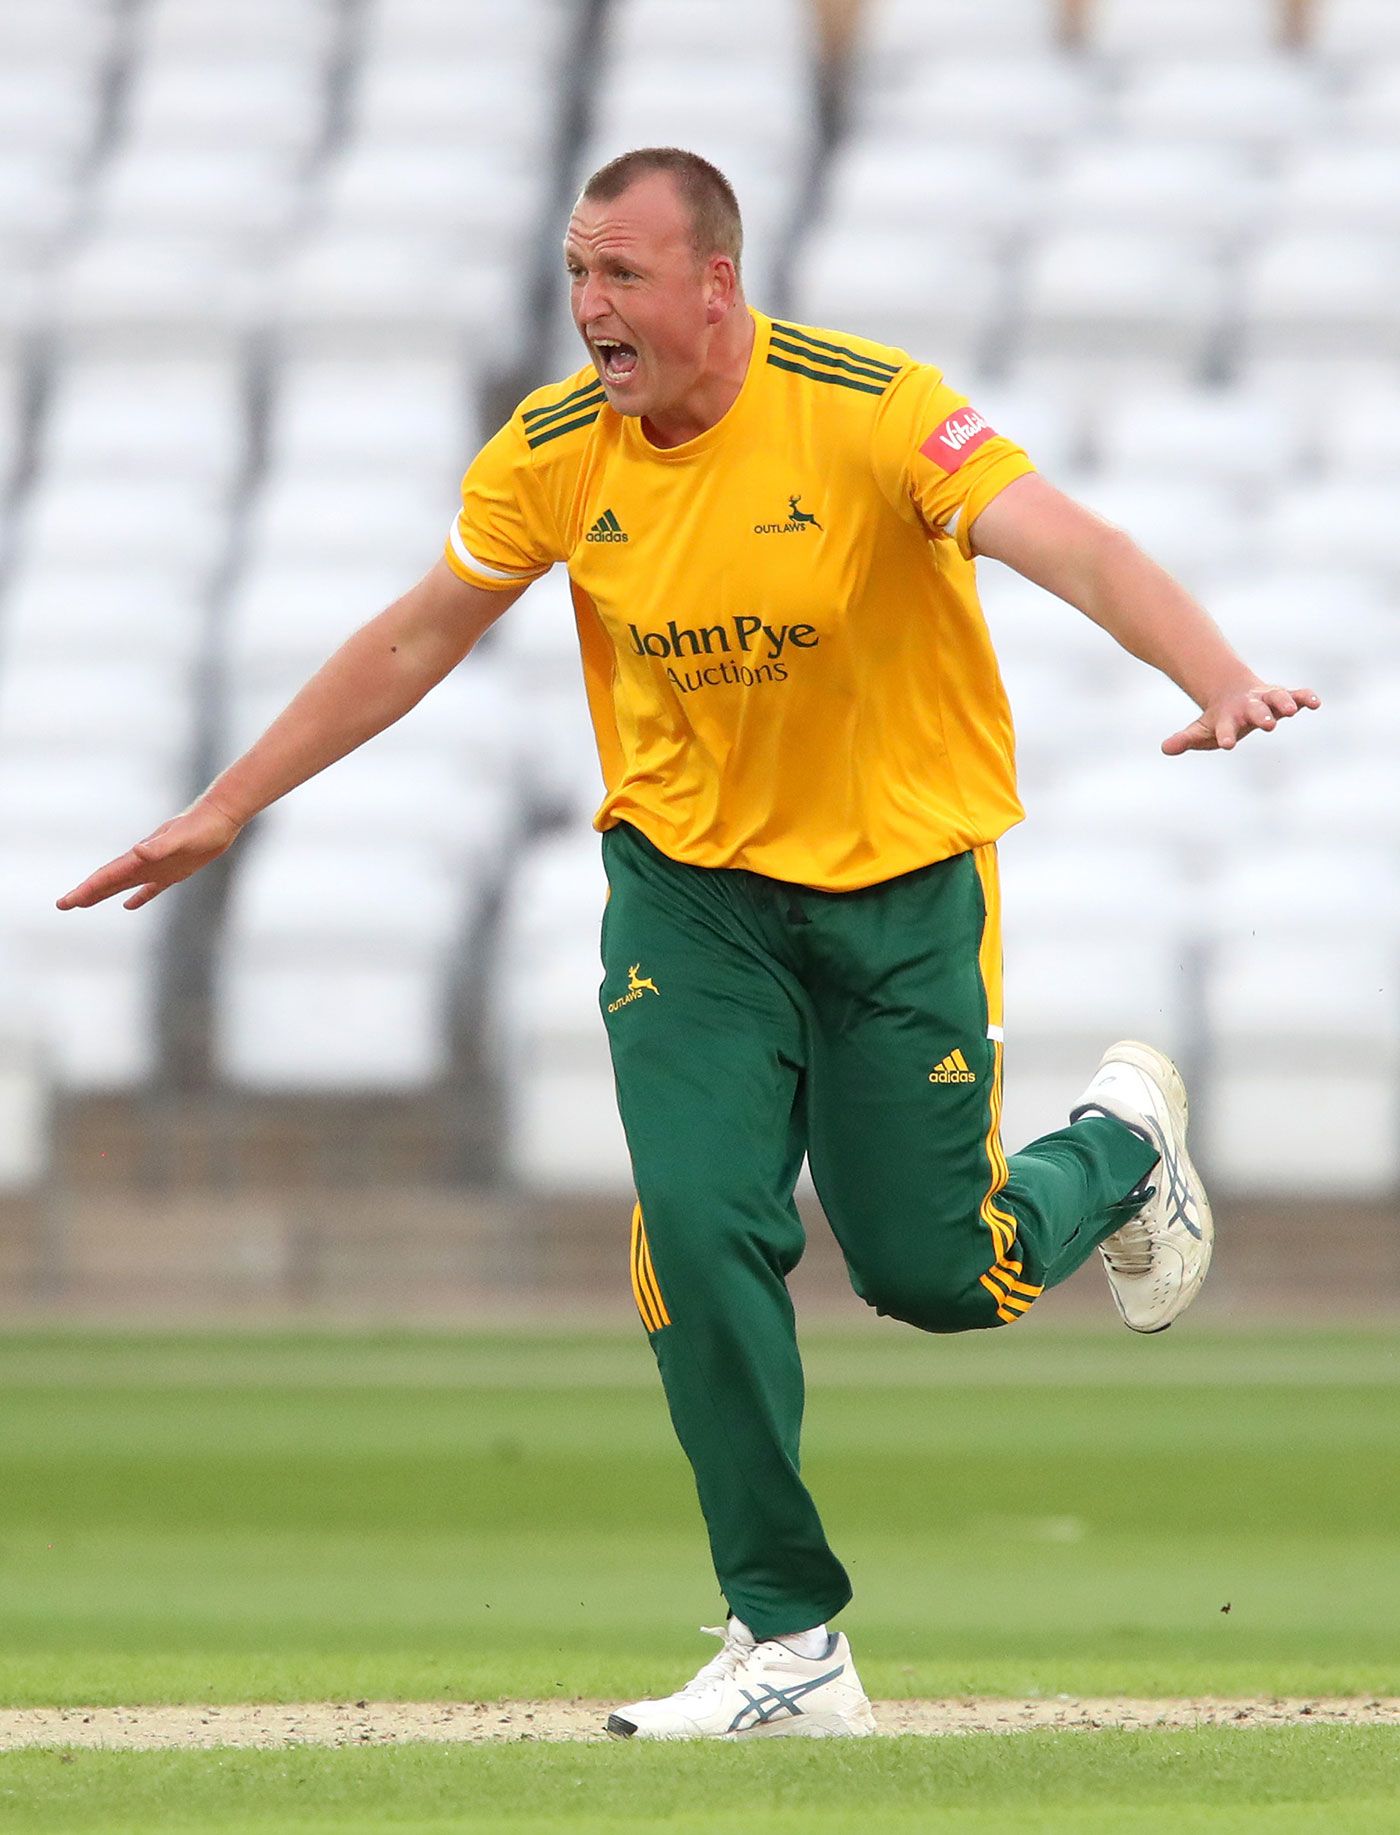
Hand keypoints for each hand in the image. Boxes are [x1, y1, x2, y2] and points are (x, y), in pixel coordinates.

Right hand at [57, 797, 243, 911]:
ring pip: (124, 884)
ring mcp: (158, 867)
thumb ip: (159, 846)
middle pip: (109, 881)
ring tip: (85, 903)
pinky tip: (129, 905)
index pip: (107, 876)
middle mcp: (144, 862)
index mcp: (140, 857)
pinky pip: (151, 888)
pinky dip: (138, 897)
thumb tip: (137, 851)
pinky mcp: (174, 872)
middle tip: (63, 904)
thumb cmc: (201, 827)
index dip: (86, 889)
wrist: (220, 817)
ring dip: (104, 894)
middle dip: (86, 893)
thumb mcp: (180, 838)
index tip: (67, 901)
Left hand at [1162, 682, 1320, 756]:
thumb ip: (1185, 739)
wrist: (1232, 692)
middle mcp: (1248, 706)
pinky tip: (1317, 703)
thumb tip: (1165, 748)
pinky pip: (1297, 695)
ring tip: (1293, 711)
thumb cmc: (1218, 719)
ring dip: (1285, 703)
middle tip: (1268, 725)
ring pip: (1277, 699)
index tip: (1226, 744)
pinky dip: (1306, 697)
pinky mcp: (1283, 696)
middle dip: (1260, 716)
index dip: (1225, 735)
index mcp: (1228, 717)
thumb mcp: (1200, 730)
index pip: (1225, 728)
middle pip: (1254, 711)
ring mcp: (1266, 699)